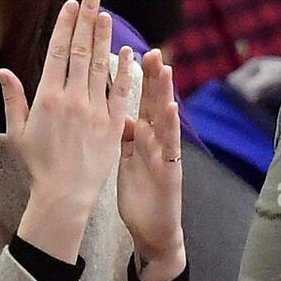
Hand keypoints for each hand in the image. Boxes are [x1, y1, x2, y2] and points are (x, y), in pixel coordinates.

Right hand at [0, 0, 132, 262]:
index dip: (65, 26)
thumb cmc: (37, 164)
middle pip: (81, 52)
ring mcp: (95, 110)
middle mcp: (73, 98)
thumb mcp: (16, 131)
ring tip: (107, 15)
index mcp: (48, 98)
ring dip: (104, 38)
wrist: (64, 194)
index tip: (71, 6)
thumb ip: (12, 98)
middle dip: (86, 22)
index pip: (58, 52)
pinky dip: (125, 70)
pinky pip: (120, 91)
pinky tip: (128, 51)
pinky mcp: (113, 124)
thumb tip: (4, 71)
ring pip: (101, 66)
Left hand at [117, 49, 185, 280]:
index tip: (129, 52)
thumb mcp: (124, 159)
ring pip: (164, 118)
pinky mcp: (170, 171)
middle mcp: (154, 141)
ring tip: (164, 68)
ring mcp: (164, 154)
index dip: (133, 78)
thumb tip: (110, 113)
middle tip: (151, 50)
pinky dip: (170, 127)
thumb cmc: (138, 194)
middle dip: (152, 77)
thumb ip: (120, 134)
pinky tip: (170, 108)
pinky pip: (170, 146)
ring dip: (164, 93)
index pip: (136, 102)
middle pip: (152, 103)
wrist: (152, 230)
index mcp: (139, 137)